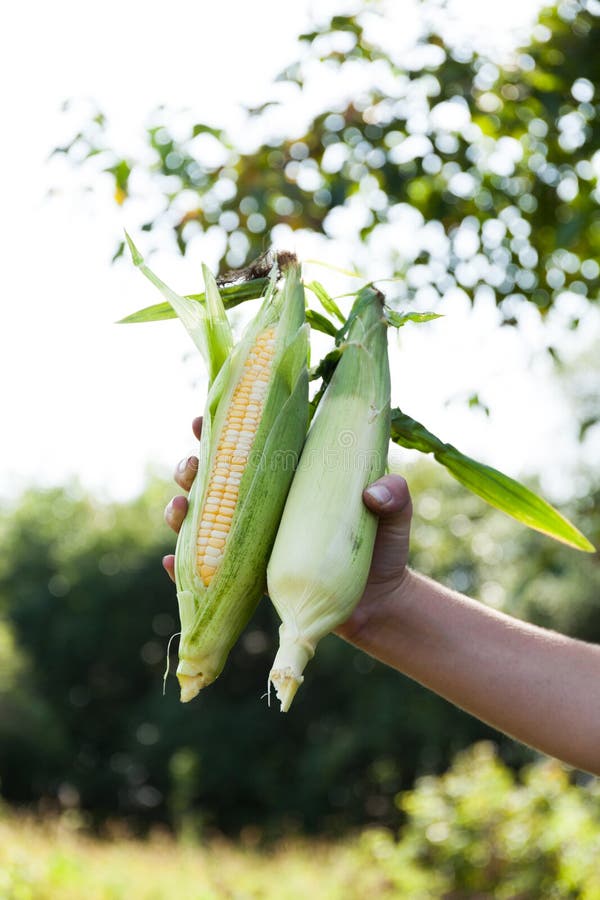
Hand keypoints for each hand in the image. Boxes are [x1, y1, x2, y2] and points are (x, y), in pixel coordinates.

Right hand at [162, 420, 413, 641]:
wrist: (380, 604)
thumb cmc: (385, 548)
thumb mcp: (396, 514)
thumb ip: (395, 495)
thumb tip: (372, 493)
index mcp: (292, 477)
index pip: (250, 445)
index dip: (219, 429)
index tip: (197, 420)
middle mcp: (266, 505)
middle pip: (215, 478)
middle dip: (191, 467)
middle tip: (190, 467)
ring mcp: (254, 541)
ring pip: (203, 519)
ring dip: (179, 510)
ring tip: (178, 510)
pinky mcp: (251, 577)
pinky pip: (209, 571)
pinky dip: (184, 567)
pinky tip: (171, 562)